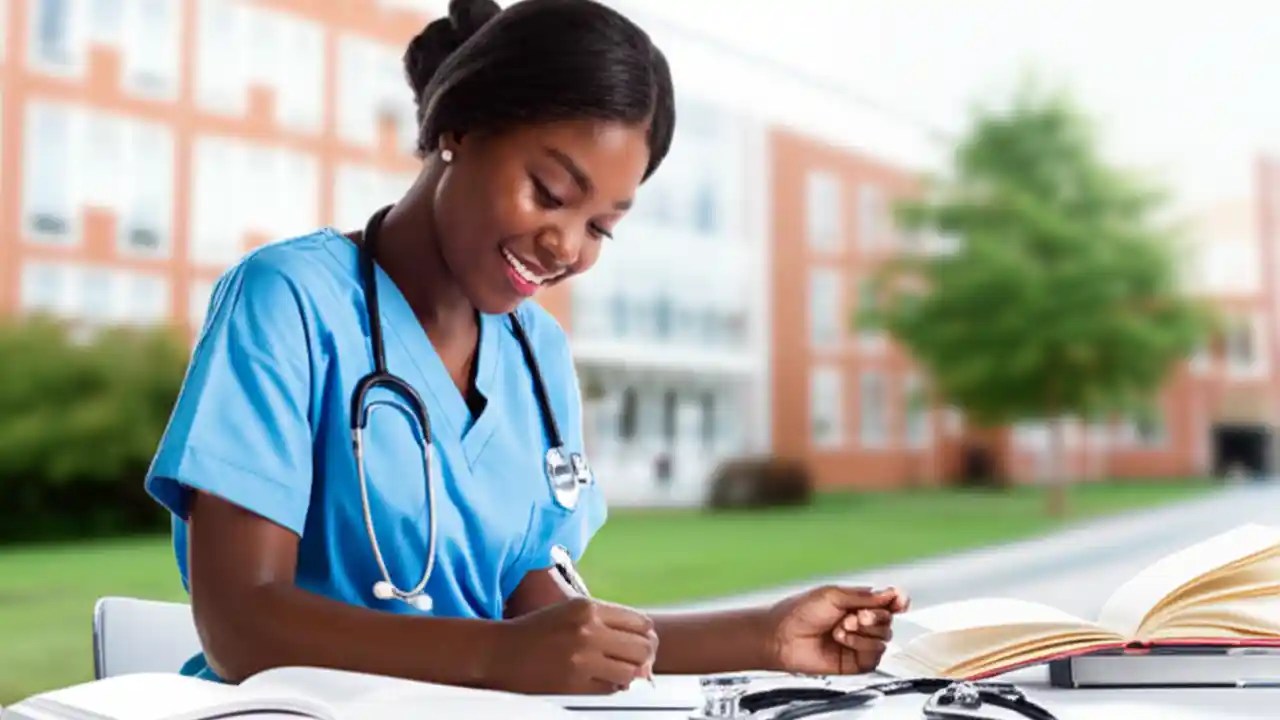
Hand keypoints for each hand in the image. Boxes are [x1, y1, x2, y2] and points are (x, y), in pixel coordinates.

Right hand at [490, 597, 657, 694]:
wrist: (500, 651)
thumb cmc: (535, 630)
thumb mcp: (571, 611)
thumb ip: (605, 621)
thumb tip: (641, 641)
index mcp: (587, 608)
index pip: (640, 622)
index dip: (646, 635)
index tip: (643, 641)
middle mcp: (588, 631)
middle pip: (642, 647)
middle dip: (645, 656)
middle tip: (639, 660)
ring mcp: (582, 659)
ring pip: (631, 671)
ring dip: (629, 673)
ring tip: (619, 671)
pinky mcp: (575, 684)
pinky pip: (611, 689)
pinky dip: (612, 686)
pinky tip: (603, 679)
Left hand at [764, 585, 908, 675]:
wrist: (782, 636)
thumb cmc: (800, 612)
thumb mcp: (834, 595)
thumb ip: (865, 596)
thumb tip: (891, 594)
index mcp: (857, 603)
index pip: (889, 602)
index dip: (898, 600)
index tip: (899, 600)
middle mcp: (861, 623)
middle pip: (888, 620)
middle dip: (874, 617)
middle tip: (854, 616)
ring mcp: (859, 643)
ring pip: (884, 638)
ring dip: (863, 632)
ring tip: (841, 628)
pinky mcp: (856, 663)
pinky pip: (874, 656)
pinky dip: (860, 646)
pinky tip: (843, 640)